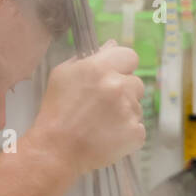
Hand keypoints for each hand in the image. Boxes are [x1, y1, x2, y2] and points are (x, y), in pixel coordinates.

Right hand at [26, 40, 146, 174]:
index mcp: (101, 68)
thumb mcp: (63, 75)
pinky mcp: (135, 133)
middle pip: (137, 83)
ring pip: (137, 106)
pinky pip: (138, 128)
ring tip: (102, 123)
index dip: (123, 66)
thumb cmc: (56, 112)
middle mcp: (118, 87)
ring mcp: (129, 111)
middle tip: (103, 106)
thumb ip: (90, 57)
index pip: (130, 56)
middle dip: (124, 91)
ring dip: (125, 112)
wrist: (56, 150)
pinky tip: (108, 135)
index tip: (115, 76)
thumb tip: (111, 45)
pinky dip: (127, 132)